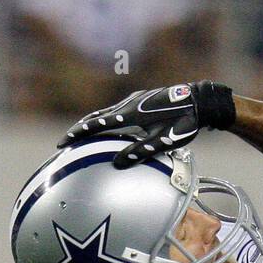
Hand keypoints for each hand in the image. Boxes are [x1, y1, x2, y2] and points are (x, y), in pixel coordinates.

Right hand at [59, 82, 235, 167]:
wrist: (198, 101)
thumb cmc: (182, 124)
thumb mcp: (162, 141)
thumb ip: (140, 152)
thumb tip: (118, 163)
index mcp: (130, 115)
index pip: (97, 124)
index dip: (79, 133)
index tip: (64, 142)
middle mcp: (128, 104)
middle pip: (97, 116)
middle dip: (80, 129)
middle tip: (66, 140)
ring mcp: (134, 100)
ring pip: (107, 112)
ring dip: (92, 122)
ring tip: (82, 133)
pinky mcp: (141, 99)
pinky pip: (117, 110)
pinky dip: (106, 118)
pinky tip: (108, 125)